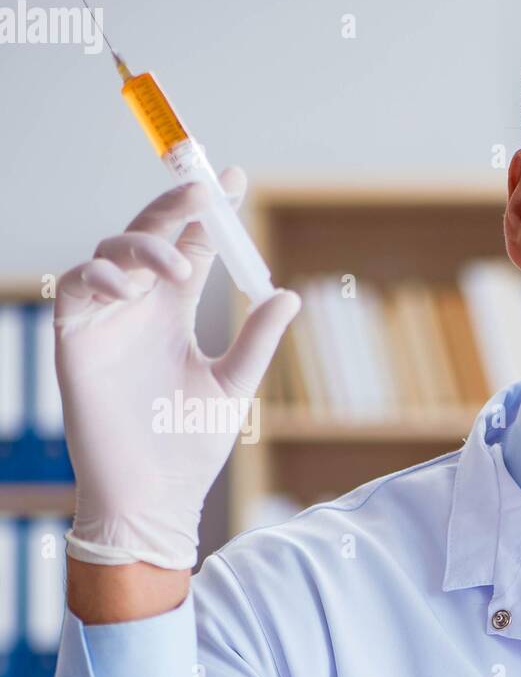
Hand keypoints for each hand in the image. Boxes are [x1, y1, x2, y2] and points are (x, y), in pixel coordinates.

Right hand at [55, 168, 299, 570]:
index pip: (193, 249)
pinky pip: (75, 287)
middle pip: (152, 237)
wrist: (154, 497)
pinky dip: (99, 276)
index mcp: (176, 314)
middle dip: (174, 208)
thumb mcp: (233, 386)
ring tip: (177, 265)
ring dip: (144, 246)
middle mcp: (140, 308)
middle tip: (203, 189)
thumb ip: (256, 340)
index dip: (209, 215)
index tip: (233, 179)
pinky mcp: (76, 340)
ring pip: (112, 253)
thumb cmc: (189, 448)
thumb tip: (288, 293)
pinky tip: (129, 286)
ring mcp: (106, 321)